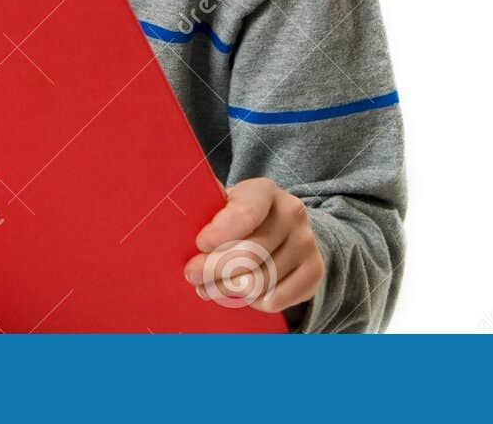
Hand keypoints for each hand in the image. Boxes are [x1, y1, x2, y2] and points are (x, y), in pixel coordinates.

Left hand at [183, 176, 324, 315]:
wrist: (284, 232)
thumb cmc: (240, 219)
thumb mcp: (224, 205)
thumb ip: (206, 207)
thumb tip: (178, 210)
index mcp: (264, 191)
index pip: (245, 213)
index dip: (220, 233)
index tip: (199, 245)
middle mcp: (292, 212)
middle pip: (249, 254)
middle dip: (214, 269)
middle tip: (193, 276)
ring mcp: (306, 242)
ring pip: (259, 281)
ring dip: (227, 290)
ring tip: (209, 288)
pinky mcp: (315, 271)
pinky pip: (276, 299)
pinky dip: (253, 302)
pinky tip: (241, 293)